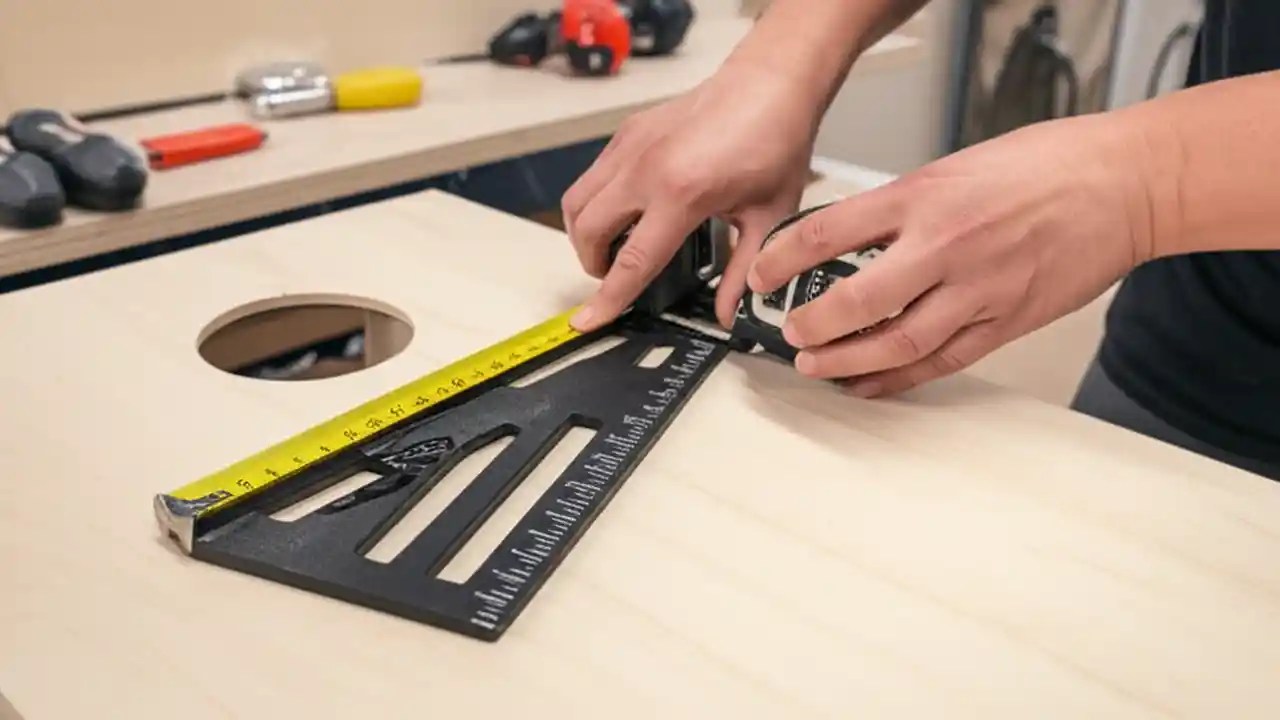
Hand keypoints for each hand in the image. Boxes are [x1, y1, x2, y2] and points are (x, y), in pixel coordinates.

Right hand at [561, 61, 822, 330]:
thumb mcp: (770, 217)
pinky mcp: (628, 133)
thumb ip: (744, 270)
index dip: (608, 298)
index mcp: (681, 193)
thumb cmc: (774, 143)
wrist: (770, 83)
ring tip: (613, 249)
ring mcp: (631, 146)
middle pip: (589, 232)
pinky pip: (592, 177)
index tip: (586, 321)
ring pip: (578, 201)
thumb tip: (729, 315)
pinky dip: (595, 203)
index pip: (632, 261)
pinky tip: (627, 212)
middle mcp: (645, 168)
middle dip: (593, 265)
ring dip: (586, 234)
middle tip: (615, 280)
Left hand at [746, 114, 1154, 396]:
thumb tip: (848, 239)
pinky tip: (868, 386)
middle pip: (856, 301)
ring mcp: (977, 290)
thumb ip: (900, 206)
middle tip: (789, 335)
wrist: (1122, 184)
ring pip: (896, 343)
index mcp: (923, 197)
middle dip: (810, 326)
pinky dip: (898, 380)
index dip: (782, 260)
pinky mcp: (1004, 322)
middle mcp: (945, 246)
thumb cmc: (1044, 165)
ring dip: (846, 363)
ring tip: (816, 367)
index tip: (760, 276)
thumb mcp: (953, 166)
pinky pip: (940, 362)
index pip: (829, 233)